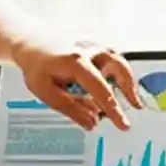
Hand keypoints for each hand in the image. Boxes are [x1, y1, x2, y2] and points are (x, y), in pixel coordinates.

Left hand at [12, 38, 142, 130]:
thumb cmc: (37, 66)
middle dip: (129, 89)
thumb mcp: (46, 91)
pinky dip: (120, 72)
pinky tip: (120, 85)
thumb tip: (92, 123)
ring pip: (119, 60)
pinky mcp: (95, 45)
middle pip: (119, 67)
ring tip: (131, 98)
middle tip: (135, 106)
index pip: (101, 89)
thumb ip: (71, 108)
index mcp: (76, 61)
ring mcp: (94, 44)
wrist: (31, 41)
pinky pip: (113, 58)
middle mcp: (89, 49)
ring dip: (127, 80)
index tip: (123, 124)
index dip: (114, 109)